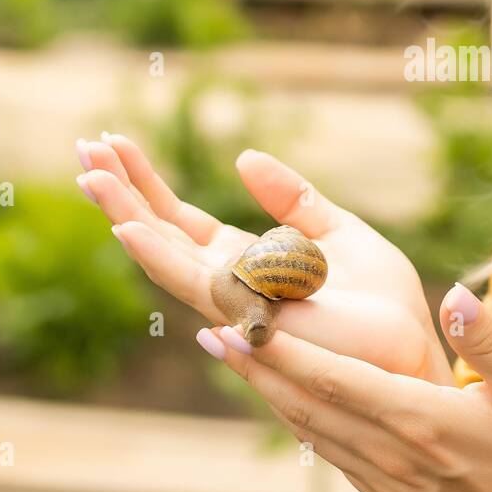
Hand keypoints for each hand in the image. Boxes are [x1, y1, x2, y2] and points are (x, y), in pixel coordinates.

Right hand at [75, 133, 453, 384]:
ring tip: (90, 178)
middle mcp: (229, 282)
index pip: (181, 218)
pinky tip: (128, 228)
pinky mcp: (246, 315)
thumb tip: (243, 157)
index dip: (146, 182)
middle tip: (82, 149)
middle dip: (121, 192)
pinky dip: (158, 255)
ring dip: (126, 216)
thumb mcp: (338, 229)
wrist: (409, 348)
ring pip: (164, 255)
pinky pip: (194, 282)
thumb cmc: (383, 302)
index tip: (113, 143)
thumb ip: (292, 198)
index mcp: (247, 260)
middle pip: (160, 232)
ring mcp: (232, 300)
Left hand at [197, 280, 491, 491]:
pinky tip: (281, 395)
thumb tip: (455, 296)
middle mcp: (392, 451)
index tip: (242, 322)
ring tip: (230, 355)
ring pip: (309, 428)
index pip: (336, 379)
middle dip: (254, 367)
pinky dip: (294, 416)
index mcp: (421, 419)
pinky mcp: (387, 488)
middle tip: (209, 329)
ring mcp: (386, 476)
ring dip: (265, 390)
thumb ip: (487, 342)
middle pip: (306, 403)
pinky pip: (327, 448)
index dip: (283, 351)